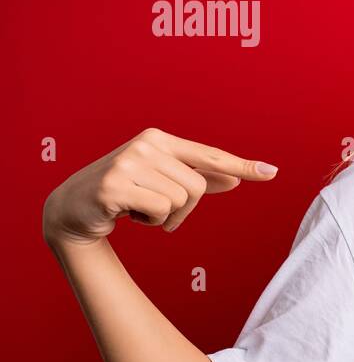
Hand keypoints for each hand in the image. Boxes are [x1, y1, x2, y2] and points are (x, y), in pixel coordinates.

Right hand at [42, 127, 278, 248]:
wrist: (73, 208)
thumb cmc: (124, 194)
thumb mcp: (162, 183)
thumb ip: (197, 179)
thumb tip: (235, 180)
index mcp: (160, 140)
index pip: (210, 155)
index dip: (241, 166)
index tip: (271, 172)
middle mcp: (146, 145)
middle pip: (198, 187)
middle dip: (184, 209)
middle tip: (155, 210)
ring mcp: (129, 162)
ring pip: (181, 200)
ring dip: (164, 216)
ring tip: (137, 209)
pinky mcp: (116, 184)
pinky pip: (161, 210)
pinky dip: (150, 221)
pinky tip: (126, 214)